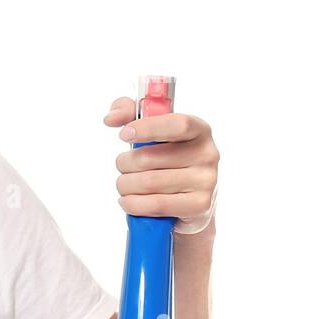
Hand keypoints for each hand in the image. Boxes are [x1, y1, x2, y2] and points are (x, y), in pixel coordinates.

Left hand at [104, 96, 218, 234]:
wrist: (187, 200)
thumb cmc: (165, 159)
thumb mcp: (152, 131)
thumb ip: (129, 113)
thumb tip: (111, 117)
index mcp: (199, 129)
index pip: (177, 124)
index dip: (147, 128)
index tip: (123, 134)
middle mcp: (207, 154)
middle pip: (149, 158)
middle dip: (124, 163)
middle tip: (123, 166)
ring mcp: (206, 181)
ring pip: (148, 182)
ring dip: (125, 185)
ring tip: (126, 184)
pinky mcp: (199, 206)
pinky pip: (155, 204)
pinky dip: (132, 204)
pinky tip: (128, 200)